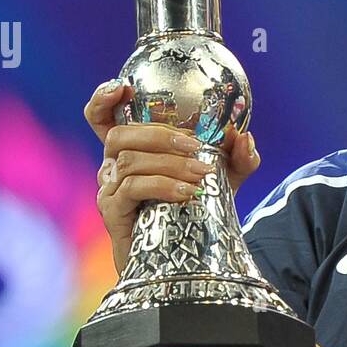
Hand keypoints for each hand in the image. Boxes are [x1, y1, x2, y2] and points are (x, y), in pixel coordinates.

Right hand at [83, 79, 262, 276]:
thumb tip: (244, 137)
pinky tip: (187, 193)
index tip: (124, 87)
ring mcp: (109, 189)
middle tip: (195, 146)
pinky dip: (163, 185)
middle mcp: (112, 166)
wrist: (182, 260)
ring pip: (130, 160)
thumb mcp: (223, 180)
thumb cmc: (195, 214)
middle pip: (119, 134)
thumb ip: (238, 157)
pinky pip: (133, 187)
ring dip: (170, 164)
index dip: (104, 98)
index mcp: (131, 151)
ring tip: (201, 176)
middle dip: (159, 134)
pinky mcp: (112, 211)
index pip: (102, 118)